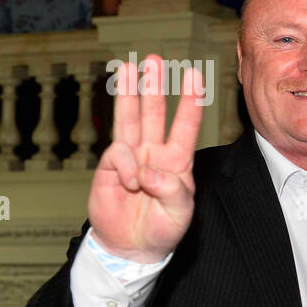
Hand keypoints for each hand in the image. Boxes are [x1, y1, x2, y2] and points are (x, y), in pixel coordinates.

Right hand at [87, 55, 204, 262]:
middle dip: (153, 85)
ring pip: (128, 119)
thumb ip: (172, 190)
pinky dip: (126, 167)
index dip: (190, 101)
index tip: (195, 76)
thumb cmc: (162, 229)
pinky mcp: (110, 168)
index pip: (185, 125)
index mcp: (178, 161)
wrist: (133, 248)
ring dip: (127, 93)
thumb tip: (147, 170)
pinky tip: (130, 183)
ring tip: (126, 67)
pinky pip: (118, 154)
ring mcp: (131, 158)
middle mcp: (154, 153)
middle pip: (153, 112)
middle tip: (154, 59)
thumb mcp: (180, 212)